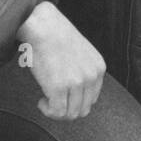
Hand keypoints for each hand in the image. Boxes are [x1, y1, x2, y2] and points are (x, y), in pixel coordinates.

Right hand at [17, 1, 105, 119]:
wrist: (42, 26)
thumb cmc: (55, 36)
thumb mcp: (81, 53)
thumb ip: (83, 71)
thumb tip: (74, 93)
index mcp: (99, 68)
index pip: (92, 99)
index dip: (75, 101)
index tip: (62, 96)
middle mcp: (91, 76)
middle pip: (83, 109)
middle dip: (67, 110)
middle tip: (53, 102)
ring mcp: (76, 82)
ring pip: (71, 114)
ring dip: (56, 112)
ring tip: (45, 100)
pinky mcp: (58, 87)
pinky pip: (57, 112)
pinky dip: (48, 111)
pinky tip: (41, 101)